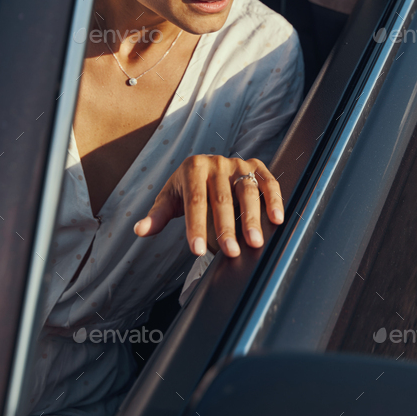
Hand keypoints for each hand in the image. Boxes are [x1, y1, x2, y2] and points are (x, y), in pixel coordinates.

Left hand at [133, 155, 283, 257]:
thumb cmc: (185, 189)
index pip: (195, 200)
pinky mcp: (256, 166)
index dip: (196, 226)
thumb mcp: (169, 199)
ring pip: (247, 190)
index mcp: (192, 168)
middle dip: (226, 227)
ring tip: (254, 242)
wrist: (204, 167)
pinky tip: (276, 219)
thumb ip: (157, 216)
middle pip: (222, 198)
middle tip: (230, 253)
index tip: (198, 250)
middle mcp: (217, 163)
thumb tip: (140, 230)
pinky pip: (268, 182)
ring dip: (252, 217)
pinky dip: (274, 199)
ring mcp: (238, 163)